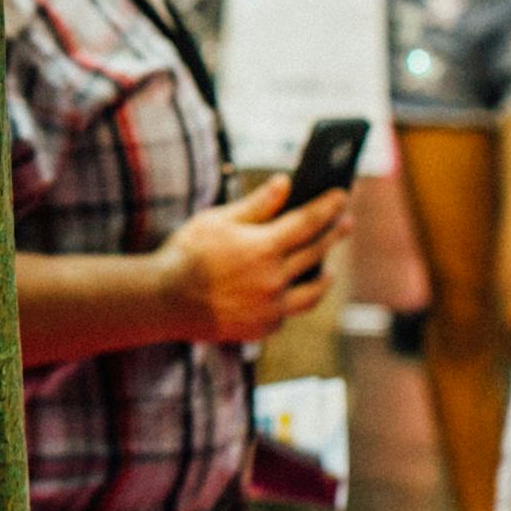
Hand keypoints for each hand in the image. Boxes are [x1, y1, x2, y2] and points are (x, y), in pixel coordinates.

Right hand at [159, 178, 348, 345]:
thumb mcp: (218, 220)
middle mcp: (274, 279)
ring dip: (324, 276)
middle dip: (334, 234)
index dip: (328, 206)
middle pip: (316, 252)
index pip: (308, 222)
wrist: (164, 302)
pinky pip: (288, 312)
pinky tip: (292, 292)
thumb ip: (257, 204)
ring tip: (329, 269)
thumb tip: (285, 182)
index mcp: (264, 248)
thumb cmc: (188, 253)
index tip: (342, 195)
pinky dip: (293, 299)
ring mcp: (271, 307)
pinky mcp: (263, 327)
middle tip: (346, 222)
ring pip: (312, 291)